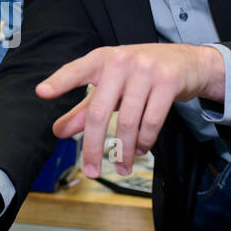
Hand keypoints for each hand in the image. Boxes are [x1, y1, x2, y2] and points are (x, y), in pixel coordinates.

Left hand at [36, 44, 224, 177]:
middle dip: (93, 146)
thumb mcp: (111, 87)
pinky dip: (144, 141)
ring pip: (128, 121)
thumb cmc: (141, 75)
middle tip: (90, 171)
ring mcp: (146, 69)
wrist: (188, 62)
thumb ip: (84, 109)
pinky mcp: (168, 81)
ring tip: (122, 165)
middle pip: (100, 111)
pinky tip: (140, 149)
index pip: (76, 70)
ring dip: (124, 150)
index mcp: (102, 59)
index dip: (59, 82)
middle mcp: (122, 61)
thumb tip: (59, 131)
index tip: (41, 92)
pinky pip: (152, 121)